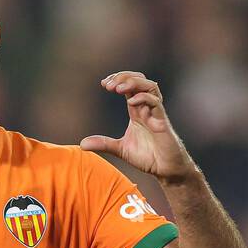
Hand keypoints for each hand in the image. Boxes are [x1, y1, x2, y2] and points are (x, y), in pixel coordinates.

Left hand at [80, 72, 195, 182]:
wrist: (166, 170)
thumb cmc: (148, 157)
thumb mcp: (120, 149)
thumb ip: (104, 144)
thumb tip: (82, 144)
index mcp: (137, 111)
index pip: (129, 86)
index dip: (117, 80)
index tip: (103, 84)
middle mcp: (147, 108)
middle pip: (139, 80)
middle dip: (124, 77)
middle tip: (108, 85)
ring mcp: (156, 113)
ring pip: (150, 86)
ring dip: (133, 83)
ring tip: (118, 89)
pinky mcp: (163, 122)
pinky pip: (156, 103)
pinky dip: (143, 98)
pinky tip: (131, 102)